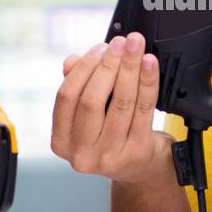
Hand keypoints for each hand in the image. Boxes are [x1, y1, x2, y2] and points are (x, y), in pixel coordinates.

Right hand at [51, 31, 173, 183]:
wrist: (139, 168)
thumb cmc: (110, 135)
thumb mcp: (87, 115)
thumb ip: (77, 87)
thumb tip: (72, 60)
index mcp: (62, 142)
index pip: (66, 98)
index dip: (83, 69)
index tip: (99, 48)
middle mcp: (82, 153)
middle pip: (92, 100)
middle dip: (108, 66)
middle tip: (120, 43)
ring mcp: (111, 155)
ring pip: (121, 102)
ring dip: (129, 68)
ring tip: (136, 47)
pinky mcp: (137, 150)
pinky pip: (144, 108)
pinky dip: (147, 82)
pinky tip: (149, 64)